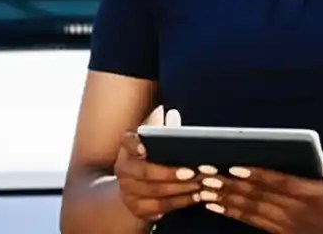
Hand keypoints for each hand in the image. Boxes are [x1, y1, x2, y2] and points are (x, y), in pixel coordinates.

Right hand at [114, 108, 201, 222]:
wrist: (134, 186)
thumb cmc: (151, 157)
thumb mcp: (154, 141)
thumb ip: (163, 129)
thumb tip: (172, 114)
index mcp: (127, 148)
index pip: (127, 142)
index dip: (134, 145)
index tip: (143, 148)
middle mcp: (123, 170)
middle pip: (144, 172)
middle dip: (170, 173)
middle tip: (192, 172)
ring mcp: (127, 191)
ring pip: (154, 192)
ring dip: (180, 190)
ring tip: (199, 185)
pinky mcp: (136, 208)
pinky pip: (159, 207)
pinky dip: (179, 202)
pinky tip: (194, 198)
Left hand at [200, 155, 322, 233]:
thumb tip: (312, 152)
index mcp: (314, 193)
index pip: (278, 181)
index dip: (254, 174)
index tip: (233, 165)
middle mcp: (299, 211)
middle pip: (258, 196)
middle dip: (230, 185)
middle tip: (207, 174)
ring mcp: (290, 226)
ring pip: (252, 212)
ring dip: (227, 200)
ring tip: (205, 190)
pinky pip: (255, 224)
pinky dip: (235, 215)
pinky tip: (219, 207)